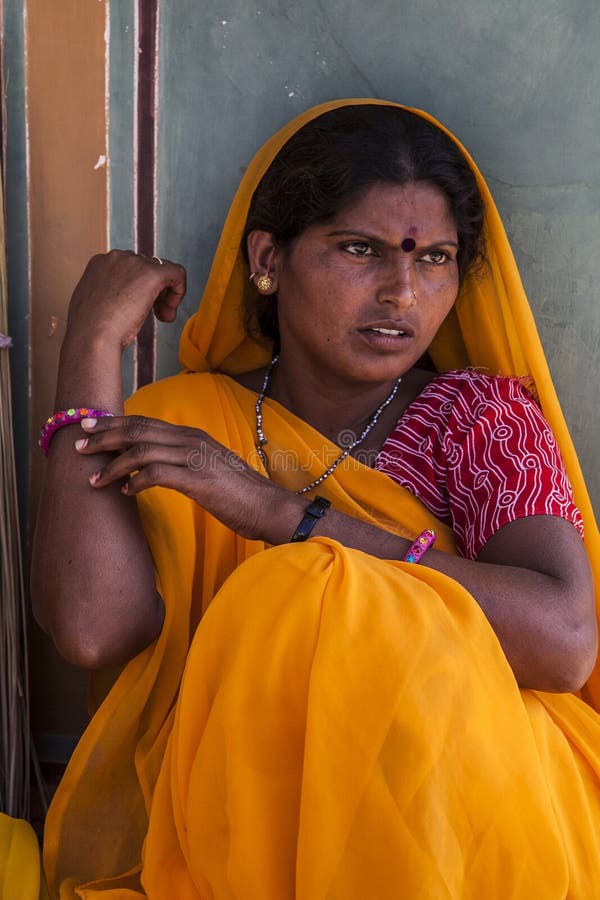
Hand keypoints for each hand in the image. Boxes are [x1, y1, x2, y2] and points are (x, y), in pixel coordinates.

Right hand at [66, 250, 186, 349]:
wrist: (91, 338)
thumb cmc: (90, 332)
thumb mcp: (94, 306)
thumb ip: (108, 296)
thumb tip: (123, 300)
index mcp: (100, 263)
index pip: (131, 269)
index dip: (140, 290)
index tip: (138, 310)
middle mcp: (116, 257)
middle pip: (148, 268)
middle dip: (155, 292)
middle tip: (155, 315)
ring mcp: (133, 263)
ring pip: (163, 271)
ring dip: (166, 296)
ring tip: (162, 317)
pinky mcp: (152, 274)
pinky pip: (177, 273)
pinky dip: (179, 292)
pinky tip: (169, 312)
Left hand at [74, 414, 288, 540]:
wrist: (270, 508)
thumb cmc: (239, 494)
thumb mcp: (208, 469)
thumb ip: (182, 462)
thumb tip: (152, 467)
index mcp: (192, 435)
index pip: (145, 422)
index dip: (114, 423)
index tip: (89, 426)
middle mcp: (192, 440)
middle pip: (138, 430)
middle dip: (104, 436)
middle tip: (78, 444)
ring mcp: (196, 458)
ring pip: (142, 451)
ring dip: (113, 465)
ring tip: (94, 479)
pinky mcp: (199, 480)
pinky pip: (157, 475)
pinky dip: (136, 482)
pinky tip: (125, 493)